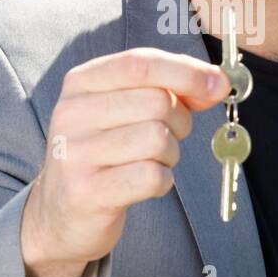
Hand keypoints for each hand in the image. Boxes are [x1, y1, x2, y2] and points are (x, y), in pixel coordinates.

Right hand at [21, 48, 229, 269]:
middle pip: (157, 101)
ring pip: (158, 139)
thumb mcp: (122, 109)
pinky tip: (144, 184)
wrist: (59, 213)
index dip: (186, 71)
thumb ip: (167, 89)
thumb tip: (216, 82)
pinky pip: (152, 176)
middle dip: (181, 120)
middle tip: (169, 137)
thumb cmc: (103, 154)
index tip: (218, 83)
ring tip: (150, 162)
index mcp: (80, 83)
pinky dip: (162, 181)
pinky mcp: (88, 192)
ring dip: (170, 154)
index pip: (140, 63)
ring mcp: (75, 154)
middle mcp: (72, 114)